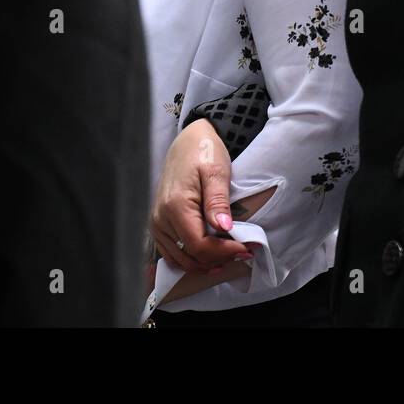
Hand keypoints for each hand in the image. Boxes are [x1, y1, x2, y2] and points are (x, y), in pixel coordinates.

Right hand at [149, 120, 250, 273]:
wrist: (188, 140)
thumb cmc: (204, 151)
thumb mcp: (216, 171)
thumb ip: (218, 201)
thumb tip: (224, 228)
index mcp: (175, 206)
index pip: (199, 246)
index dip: (224, 252)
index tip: (246, 248)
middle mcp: (161, 218)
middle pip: (190, 257)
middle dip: (218, 259)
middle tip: (243, 251)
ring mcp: (157, 223)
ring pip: (180, 260)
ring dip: (206, 262)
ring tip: (230, 253)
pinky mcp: (158, 225)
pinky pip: (172, 253)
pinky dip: (191, 258)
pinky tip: (211, 253)